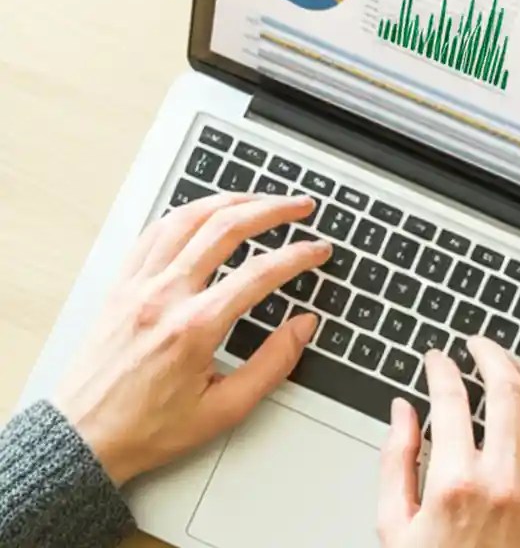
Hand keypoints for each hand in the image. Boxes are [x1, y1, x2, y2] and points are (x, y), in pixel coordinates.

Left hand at [53, 192, 331, 484]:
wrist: (84, 437)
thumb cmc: (149, 428)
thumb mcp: (225, 409)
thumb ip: (272, 364)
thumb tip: (302, 327)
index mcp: (194, 328)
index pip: (259, 273)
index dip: (298, 255)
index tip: (319, 249)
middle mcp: (164, 297)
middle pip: (224, 228)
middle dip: (271, 210)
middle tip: (299, 207)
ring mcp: (137, 286)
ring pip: (186, 220)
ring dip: (228, 201)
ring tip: (258, 199)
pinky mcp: (120, 287)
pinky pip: (153, 233)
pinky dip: (184, 215)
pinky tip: (203, 212)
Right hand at [378, 337, 519, 547]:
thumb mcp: (394, 524)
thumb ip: (396, 460)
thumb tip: (401, 410)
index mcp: (454, 482)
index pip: (451, 399)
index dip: (441, 368)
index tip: (436, 359)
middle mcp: (501, 481)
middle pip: (506, 391)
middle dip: (491, 355)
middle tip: (478, 344)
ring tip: (513, 365)